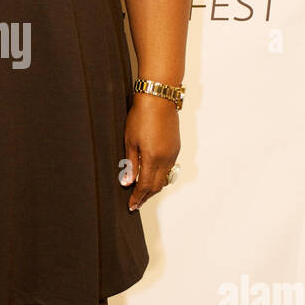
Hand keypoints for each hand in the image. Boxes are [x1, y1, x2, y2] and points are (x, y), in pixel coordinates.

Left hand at [121, 93, 180, 210]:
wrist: (159, 99)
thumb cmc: (141, 116)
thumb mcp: (130, 141)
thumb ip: (131, 163)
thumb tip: (127, 183)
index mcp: (153, 158)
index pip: (145, 186)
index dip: (137, 197)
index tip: (131, 205)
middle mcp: (166, 159)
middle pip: (157, 186)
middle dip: (146, 196)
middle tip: (136, 203)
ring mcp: (173, 154)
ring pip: (165, 178)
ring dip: (154, 187)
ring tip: (142, 192)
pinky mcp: (176, 147)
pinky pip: (169, 168)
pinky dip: (160, 176)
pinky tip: (152, 175)